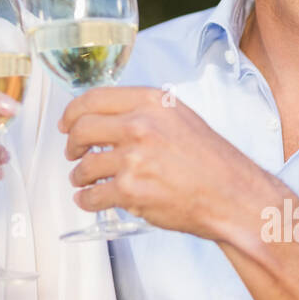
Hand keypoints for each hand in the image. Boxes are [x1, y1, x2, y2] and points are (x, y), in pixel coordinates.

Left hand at [59, 86, 269, 243]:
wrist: (232, 195)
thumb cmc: (211, 161)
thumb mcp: (180, 117)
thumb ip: (144, 112)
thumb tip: (108, 116)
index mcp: (151, 102)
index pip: (93, 99)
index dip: (72, 113)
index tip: (66, 124)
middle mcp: (140, 125)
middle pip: (82, 129)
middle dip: (72, 145)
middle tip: (74, 154)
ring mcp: (133, 158)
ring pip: (84, 166)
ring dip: (79, 176)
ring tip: (86, 181)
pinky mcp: (130, 191)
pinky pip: (92, 196)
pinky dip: (86, 200)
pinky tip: (91, 199)